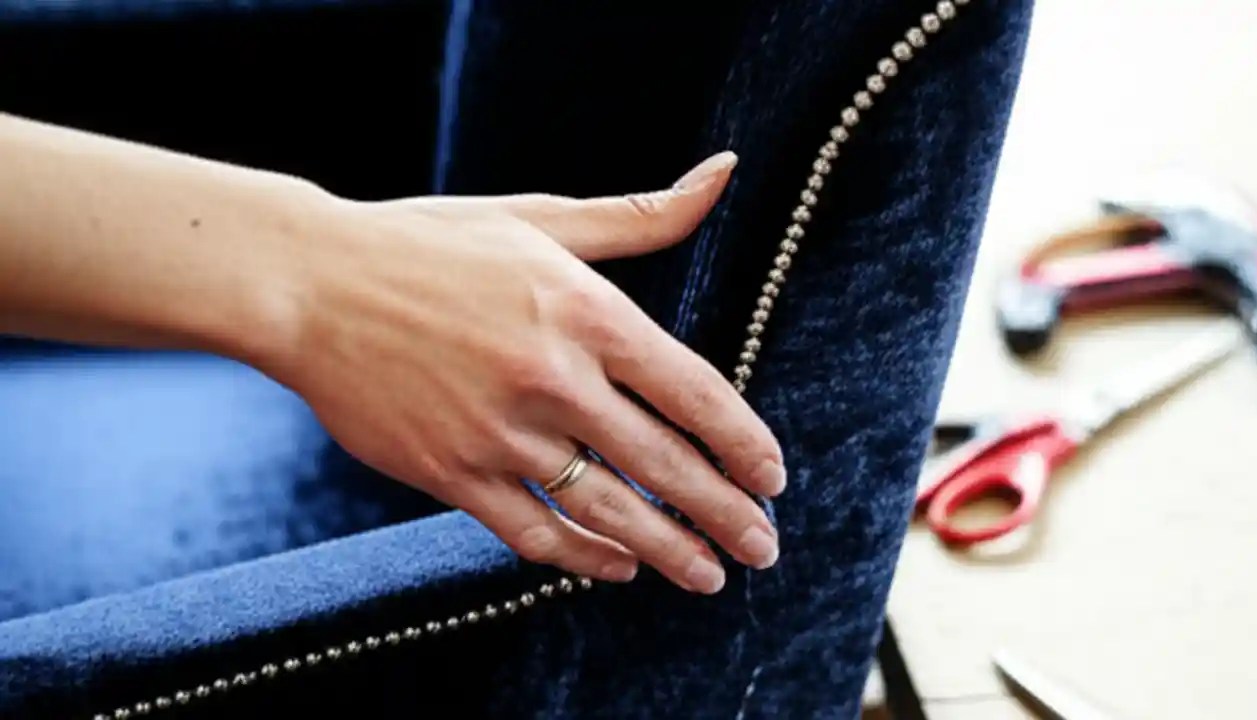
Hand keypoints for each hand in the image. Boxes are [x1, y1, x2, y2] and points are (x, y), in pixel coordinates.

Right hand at [271, 152, 783, 593]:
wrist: (309, 283)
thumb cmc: (431, 244)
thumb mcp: (540, 216)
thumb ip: (640, 215)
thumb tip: (726, 172)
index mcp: (584, 310)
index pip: (693, 391)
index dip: (743, 442)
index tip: (773, 477)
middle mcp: (552, 377)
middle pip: (665, 464)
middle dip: (726, 514)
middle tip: (764, 550)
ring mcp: (499, 432)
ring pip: (607, 510)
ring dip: (669, 550)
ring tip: (710, 577)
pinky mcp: (450, 472)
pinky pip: (531, 531)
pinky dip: (581, 557)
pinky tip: (617, 568)